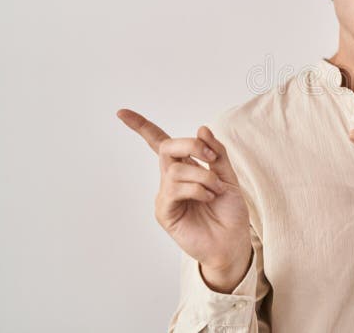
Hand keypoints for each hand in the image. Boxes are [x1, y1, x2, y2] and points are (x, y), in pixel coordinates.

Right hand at [116, 108, 251, 277]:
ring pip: (177, 169)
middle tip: (211, 158)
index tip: (121, 112)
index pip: (159, 143)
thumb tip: (201, 128)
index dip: (141, 126)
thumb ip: (216, 153)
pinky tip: (209, 198)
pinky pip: (175, 189)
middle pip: (168, 147)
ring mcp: (166, 195)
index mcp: (185, 167)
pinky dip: (198, 189)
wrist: (233, 241)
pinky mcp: (165, 212)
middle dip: (191, 145)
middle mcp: (171, 179)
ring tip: (216, 190)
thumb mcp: (228, 175)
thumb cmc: (230, 210)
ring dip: (204, 175)